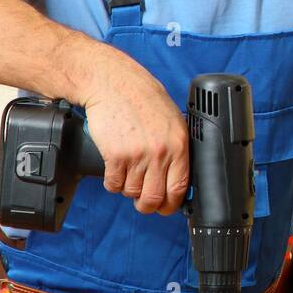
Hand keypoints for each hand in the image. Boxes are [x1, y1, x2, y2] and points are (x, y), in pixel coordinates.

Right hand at [80, 50, 189, 215]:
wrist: (114, 84)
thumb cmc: (143, 100)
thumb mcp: (173, 122)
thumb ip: (177, 149)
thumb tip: (179, 178)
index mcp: (179, 145)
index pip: (179, 188)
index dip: (171, 205)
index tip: (165, 208)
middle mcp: (160, 153)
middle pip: (154, 198)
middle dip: (147, 205)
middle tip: (143, 201)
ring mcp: (137, 155)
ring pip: (132, 192)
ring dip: (128, 189)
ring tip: (128, 174)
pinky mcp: (115, 156)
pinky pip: (113, 184)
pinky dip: (112, 183)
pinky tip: (115, 170)